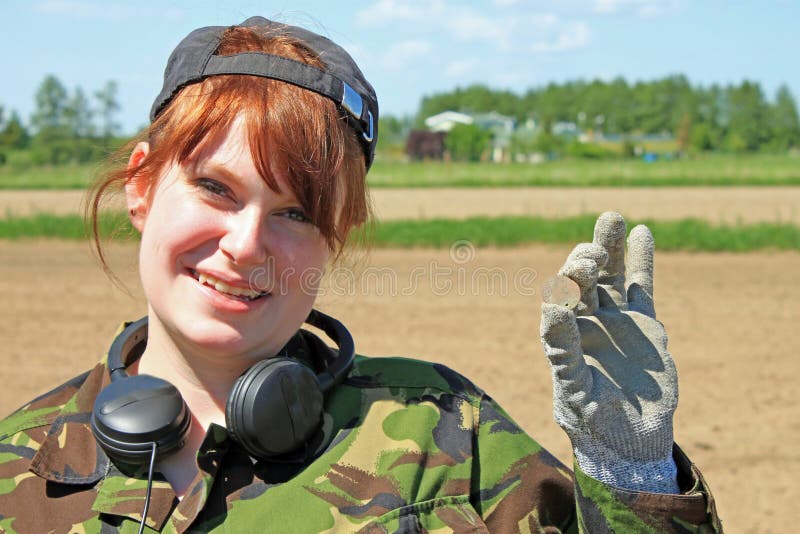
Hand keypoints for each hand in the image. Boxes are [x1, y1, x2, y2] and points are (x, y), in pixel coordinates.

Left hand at [540, 212, 678, 492]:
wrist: (631, 440)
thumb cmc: (594, 421)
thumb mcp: (574, 389)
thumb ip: (563, 350)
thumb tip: (553, 307)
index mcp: (561, 338)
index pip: (557, 302)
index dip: (562, 289)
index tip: (568, 285)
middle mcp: (584, 324)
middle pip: (580, 281)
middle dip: (584, 263)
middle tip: (592, 255)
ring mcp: (613, 321)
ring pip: (608, 276)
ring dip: (609, 248)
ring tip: (612, 218)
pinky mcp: (642, 324)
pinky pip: (639, 285)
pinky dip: (640, 261)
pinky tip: (640, 232)